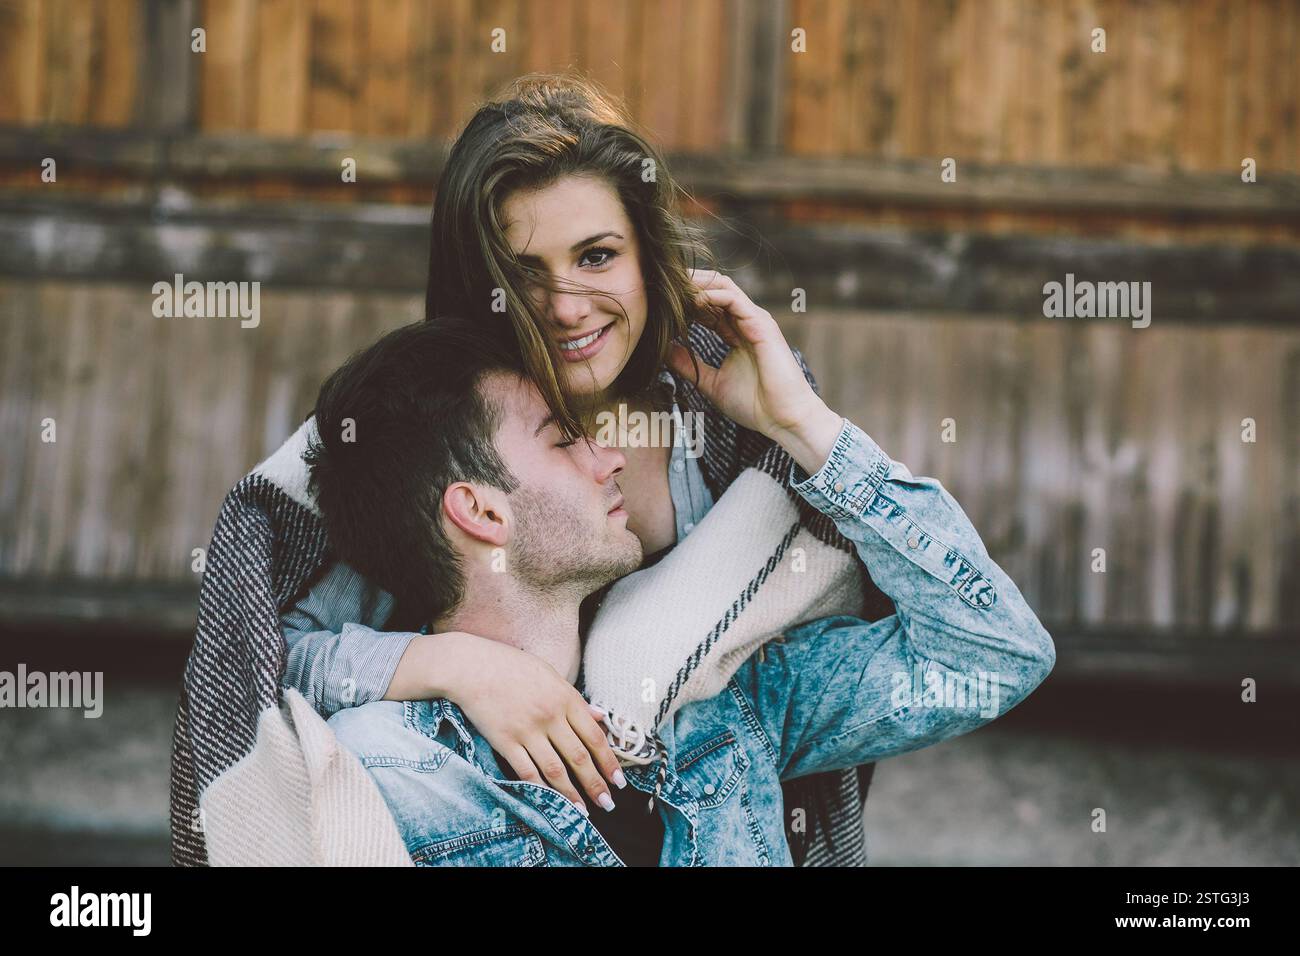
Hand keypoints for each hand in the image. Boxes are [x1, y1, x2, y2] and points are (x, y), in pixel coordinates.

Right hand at [399, 632, 625, 812]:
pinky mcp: (505, 742)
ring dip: (571, 794)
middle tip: (608, 803)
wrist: (471, 666)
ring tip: (583, 811)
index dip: (609, 761)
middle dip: (596, 784)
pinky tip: (549, 802)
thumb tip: (601, 716)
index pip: (594, 736)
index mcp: (565, 698)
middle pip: (579, 757)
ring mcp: (527, 731)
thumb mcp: (549, 675)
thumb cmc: (511, 666)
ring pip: (555, 770)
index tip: (619, 779)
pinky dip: (540, 789)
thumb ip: (575, 699)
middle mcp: (550, 716)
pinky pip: (526, 771)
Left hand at [667, 269, 842, 473]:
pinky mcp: (761, 325)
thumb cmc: (756, 405)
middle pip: (713, 289)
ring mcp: (755, 320)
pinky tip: (690, 301)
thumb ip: (688, 365)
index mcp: (736, 332)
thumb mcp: (711, 383)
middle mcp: (746, 321)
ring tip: (672, 288)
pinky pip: (733, 299)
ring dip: (696, 284)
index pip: (707, 305)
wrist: (784, 419)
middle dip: (687, 285)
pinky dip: (710, 296)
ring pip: (723, 287)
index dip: (683, 301)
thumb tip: (663, 351)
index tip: (658, 304)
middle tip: (659, 288)